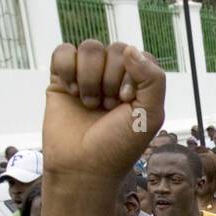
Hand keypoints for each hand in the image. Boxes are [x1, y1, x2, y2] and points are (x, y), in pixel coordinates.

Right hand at [45, 41, 165, 181]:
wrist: (83, 167)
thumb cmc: (119, 145)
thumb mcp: (150, 115)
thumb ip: (153, 79)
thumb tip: (131, 48)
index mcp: (137, 82)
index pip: (137, 54)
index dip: (131, 75)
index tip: (127, 101)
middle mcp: (113, 76)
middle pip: (113, 49)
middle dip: (110, 80)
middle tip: (108, 107)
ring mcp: (87, 75)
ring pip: (89, 48)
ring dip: (90, 78)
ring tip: (90, 104)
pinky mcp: (62, 78)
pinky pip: (63, 51)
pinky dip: (68, 69)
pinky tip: (72, 93)